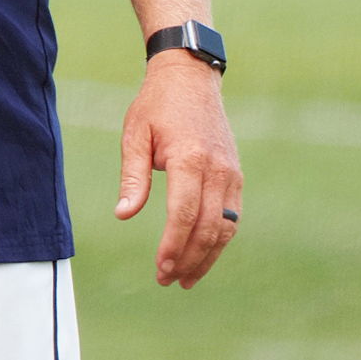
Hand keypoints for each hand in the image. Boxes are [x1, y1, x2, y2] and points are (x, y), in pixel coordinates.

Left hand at [115, 52, 242, 287]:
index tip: (160, 269)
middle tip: (168, 281)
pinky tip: (202, 254)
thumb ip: (133, 177)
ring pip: (225, 228)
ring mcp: (231, 174)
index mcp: (189, 159)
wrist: (190, 78)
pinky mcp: (236, 175)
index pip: (184, 215)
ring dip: (206, 257)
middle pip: (208, 228)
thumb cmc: (156, 106)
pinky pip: (232, 216)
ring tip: (185, 278)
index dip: (173, 246)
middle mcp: (217, 170)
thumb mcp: (135, 135)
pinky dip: (219, 239)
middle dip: (188, 259)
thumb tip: (124, 215)